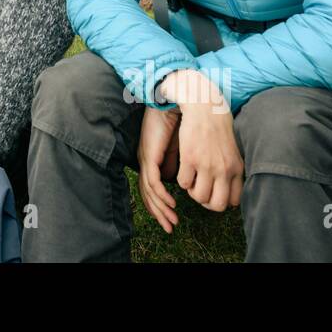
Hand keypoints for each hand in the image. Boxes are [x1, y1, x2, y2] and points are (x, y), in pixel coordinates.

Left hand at [137, 106, 181, 233]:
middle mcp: (145, 160)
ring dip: (161, 209)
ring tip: (172, 222)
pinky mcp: (149, 155)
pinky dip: (161, 195)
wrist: (182, 103)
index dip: (160, 205)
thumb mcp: (183, 147)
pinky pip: (153, 182)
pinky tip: (171, 205)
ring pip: (149, 191)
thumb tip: (185, 180)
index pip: (152, 189)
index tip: (172, 218)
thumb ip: (181, 162)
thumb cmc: (185, 122)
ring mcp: (146, 158)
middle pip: (148, 194)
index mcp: (151, 158)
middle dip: (160, 214)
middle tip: (171, 228)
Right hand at [160, 70, 242, 213]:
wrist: (204, 106)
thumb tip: (225, 187)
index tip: (214, 192)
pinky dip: (181, 180)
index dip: (221, 200)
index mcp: (236, 168)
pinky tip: (184, 169)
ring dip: (192, 192)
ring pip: (199, 197)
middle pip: (217, 205)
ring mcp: (207, 165)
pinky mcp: (190, 158)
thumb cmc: (217, 125)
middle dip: (207, 202)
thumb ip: (231, 168)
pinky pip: (183, 183)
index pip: (234, 201)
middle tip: (200, 190)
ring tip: (191, 179)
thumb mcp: (232, 149)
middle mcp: (224, 170)